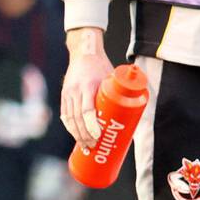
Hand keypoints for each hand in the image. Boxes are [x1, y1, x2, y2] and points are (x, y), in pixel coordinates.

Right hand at [61, 28, 113, 148]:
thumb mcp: (112, 77)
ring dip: (76, 134)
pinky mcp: (64, 95)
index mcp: (88, 86)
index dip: (91, 125)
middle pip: (78, 118)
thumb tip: (135, 114)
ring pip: (70, 119)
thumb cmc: (102, 66)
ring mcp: (68, 93)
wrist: (84, 53)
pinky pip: (65, 114)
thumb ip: (120, 93)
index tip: (98, 136)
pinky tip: (76, 136)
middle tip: (94, 146)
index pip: (87, 110)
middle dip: (84, 135)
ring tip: (85, 146)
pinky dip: (70, 127)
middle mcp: (75, 91)